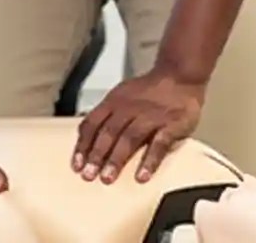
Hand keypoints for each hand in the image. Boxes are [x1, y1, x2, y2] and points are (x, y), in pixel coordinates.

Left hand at [73, 70, 204, 184]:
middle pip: (108, 133)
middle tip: (88, 175)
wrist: (179, 77)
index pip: (93, 123)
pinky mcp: (171, 125)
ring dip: (116, 159)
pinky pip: (159, 144)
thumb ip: (106, 114)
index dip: (83, 144)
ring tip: (108, 178)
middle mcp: (129, 109)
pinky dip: (149, 161)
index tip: (76, 165)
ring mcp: (150, 116)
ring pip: (129, 138)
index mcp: (114, 102)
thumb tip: (85, 134)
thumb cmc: (148, 91)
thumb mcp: (121, 95)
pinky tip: (142, 176)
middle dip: (96, 155)